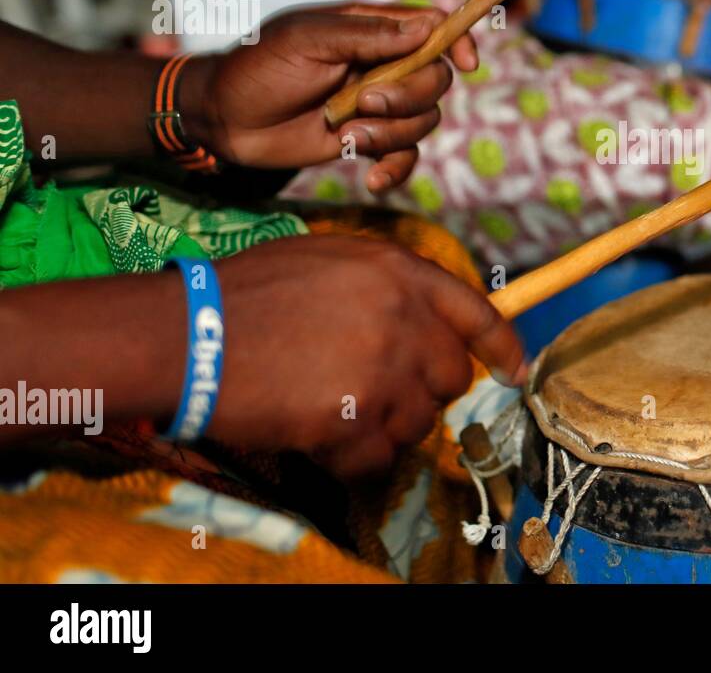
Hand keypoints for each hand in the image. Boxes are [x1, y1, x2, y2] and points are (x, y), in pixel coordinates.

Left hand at [184, 3, 478, 192]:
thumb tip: (428, 27)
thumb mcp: (308, 40)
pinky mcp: (366, 141)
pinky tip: (373, 180)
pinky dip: (395, 170)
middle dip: (409, 96)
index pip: (433, 27)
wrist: (223, 120)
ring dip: (391, 135)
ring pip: (423, 121)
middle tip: (365, 103)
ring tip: (346, 135)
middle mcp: (382, 65)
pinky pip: (405, 157)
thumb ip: (368, 35)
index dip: (457, 40)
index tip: (465, 61)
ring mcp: (376, 105)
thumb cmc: (258, 68)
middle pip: (435, 79)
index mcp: (371, 30)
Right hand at [206, 236, 525, 478]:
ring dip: (383, 427)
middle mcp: (403, 318)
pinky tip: (319, 440)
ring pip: (418, 424)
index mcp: (398, 272)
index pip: (475, 313)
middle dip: (419, 391)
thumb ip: (383, 285)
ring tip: (330, 410)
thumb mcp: (326, 260)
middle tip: (370, 392)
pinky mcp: (355, 419)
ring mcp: (383, 370)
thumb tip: (420, 319)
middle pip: (449, 378)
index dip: (500, 346)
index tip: (514, 371)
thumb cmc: (244, 293)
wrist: (187, 334)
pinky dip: (353, 461)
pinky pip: (378, 459)